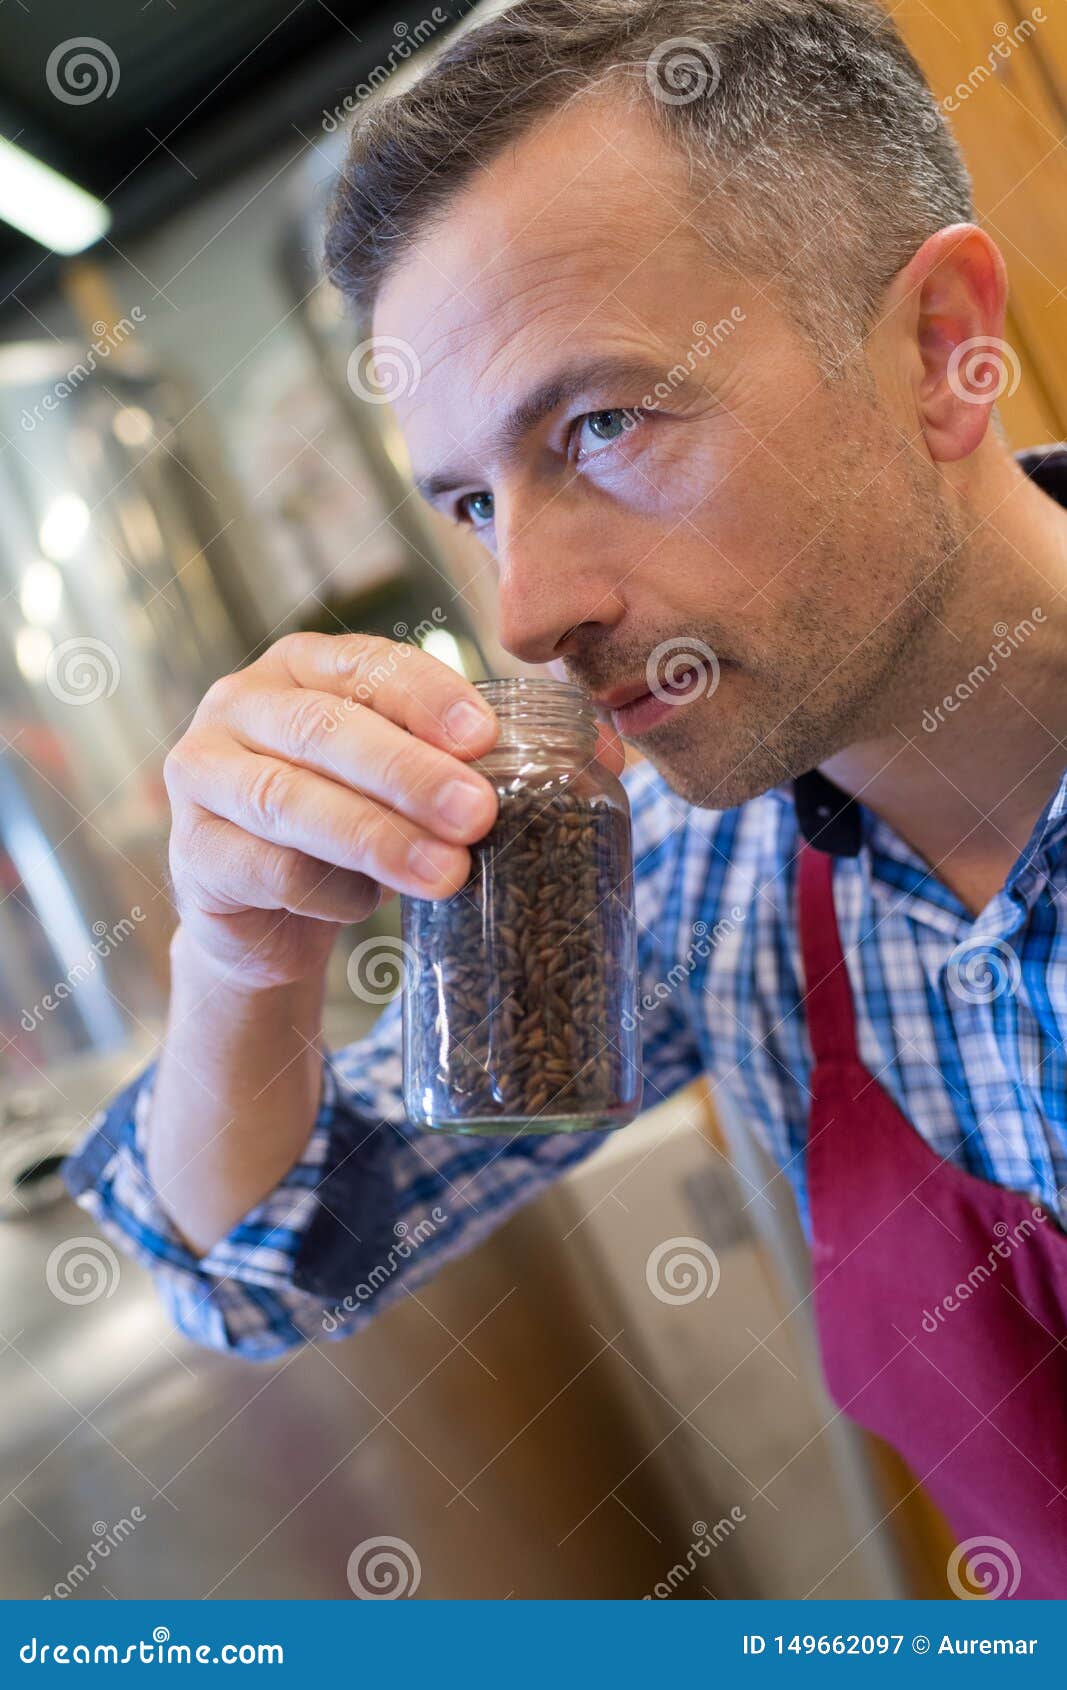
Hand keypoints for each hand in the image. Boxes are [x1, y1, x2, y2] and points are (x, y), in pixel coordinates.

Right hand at [164, 633, 507, 988]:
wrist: (266, 912)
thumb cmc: (345, 821)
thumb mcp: (395, 779)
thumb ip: (447, 759)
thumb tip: (554, 764)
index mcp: (300, 665)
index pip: (366, 663)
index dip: (427, 696)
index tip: (484, 736)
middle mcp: (240, 705)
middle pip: (326, 730)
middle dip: (409, 773)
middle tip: (477, 813)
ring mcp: (202, 776)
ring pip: (289, 800)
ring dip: (376, 838)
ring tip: (446, 872)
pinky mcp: (193, 853)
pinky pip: (267, 870)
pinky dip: (328, 892)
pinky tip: (368, 905)